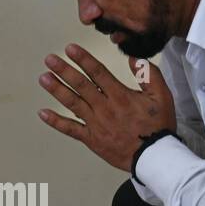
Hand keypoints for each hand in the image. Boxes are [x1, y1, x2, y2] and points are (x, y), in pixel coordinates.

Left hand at [37, 44, 176, 171]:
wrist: (153, 157)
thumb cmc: (158, 126)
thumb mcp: (162, 97)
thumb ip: (149, 75)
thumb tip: (133, 58)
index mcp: (120, 96)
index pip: (98, 72)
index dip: (83, 59)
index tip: (70, 48)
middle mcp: (104, 108)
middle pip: (81, 85)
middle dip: (64, 71)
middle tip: (49, 59)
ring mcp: (96, 124)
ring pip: (73, 104)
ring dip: (57, 90)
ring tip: (43, 78)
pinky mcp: (91, 139)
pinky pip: (70, 129)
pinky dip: (56, 122)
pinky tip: (42, 113)